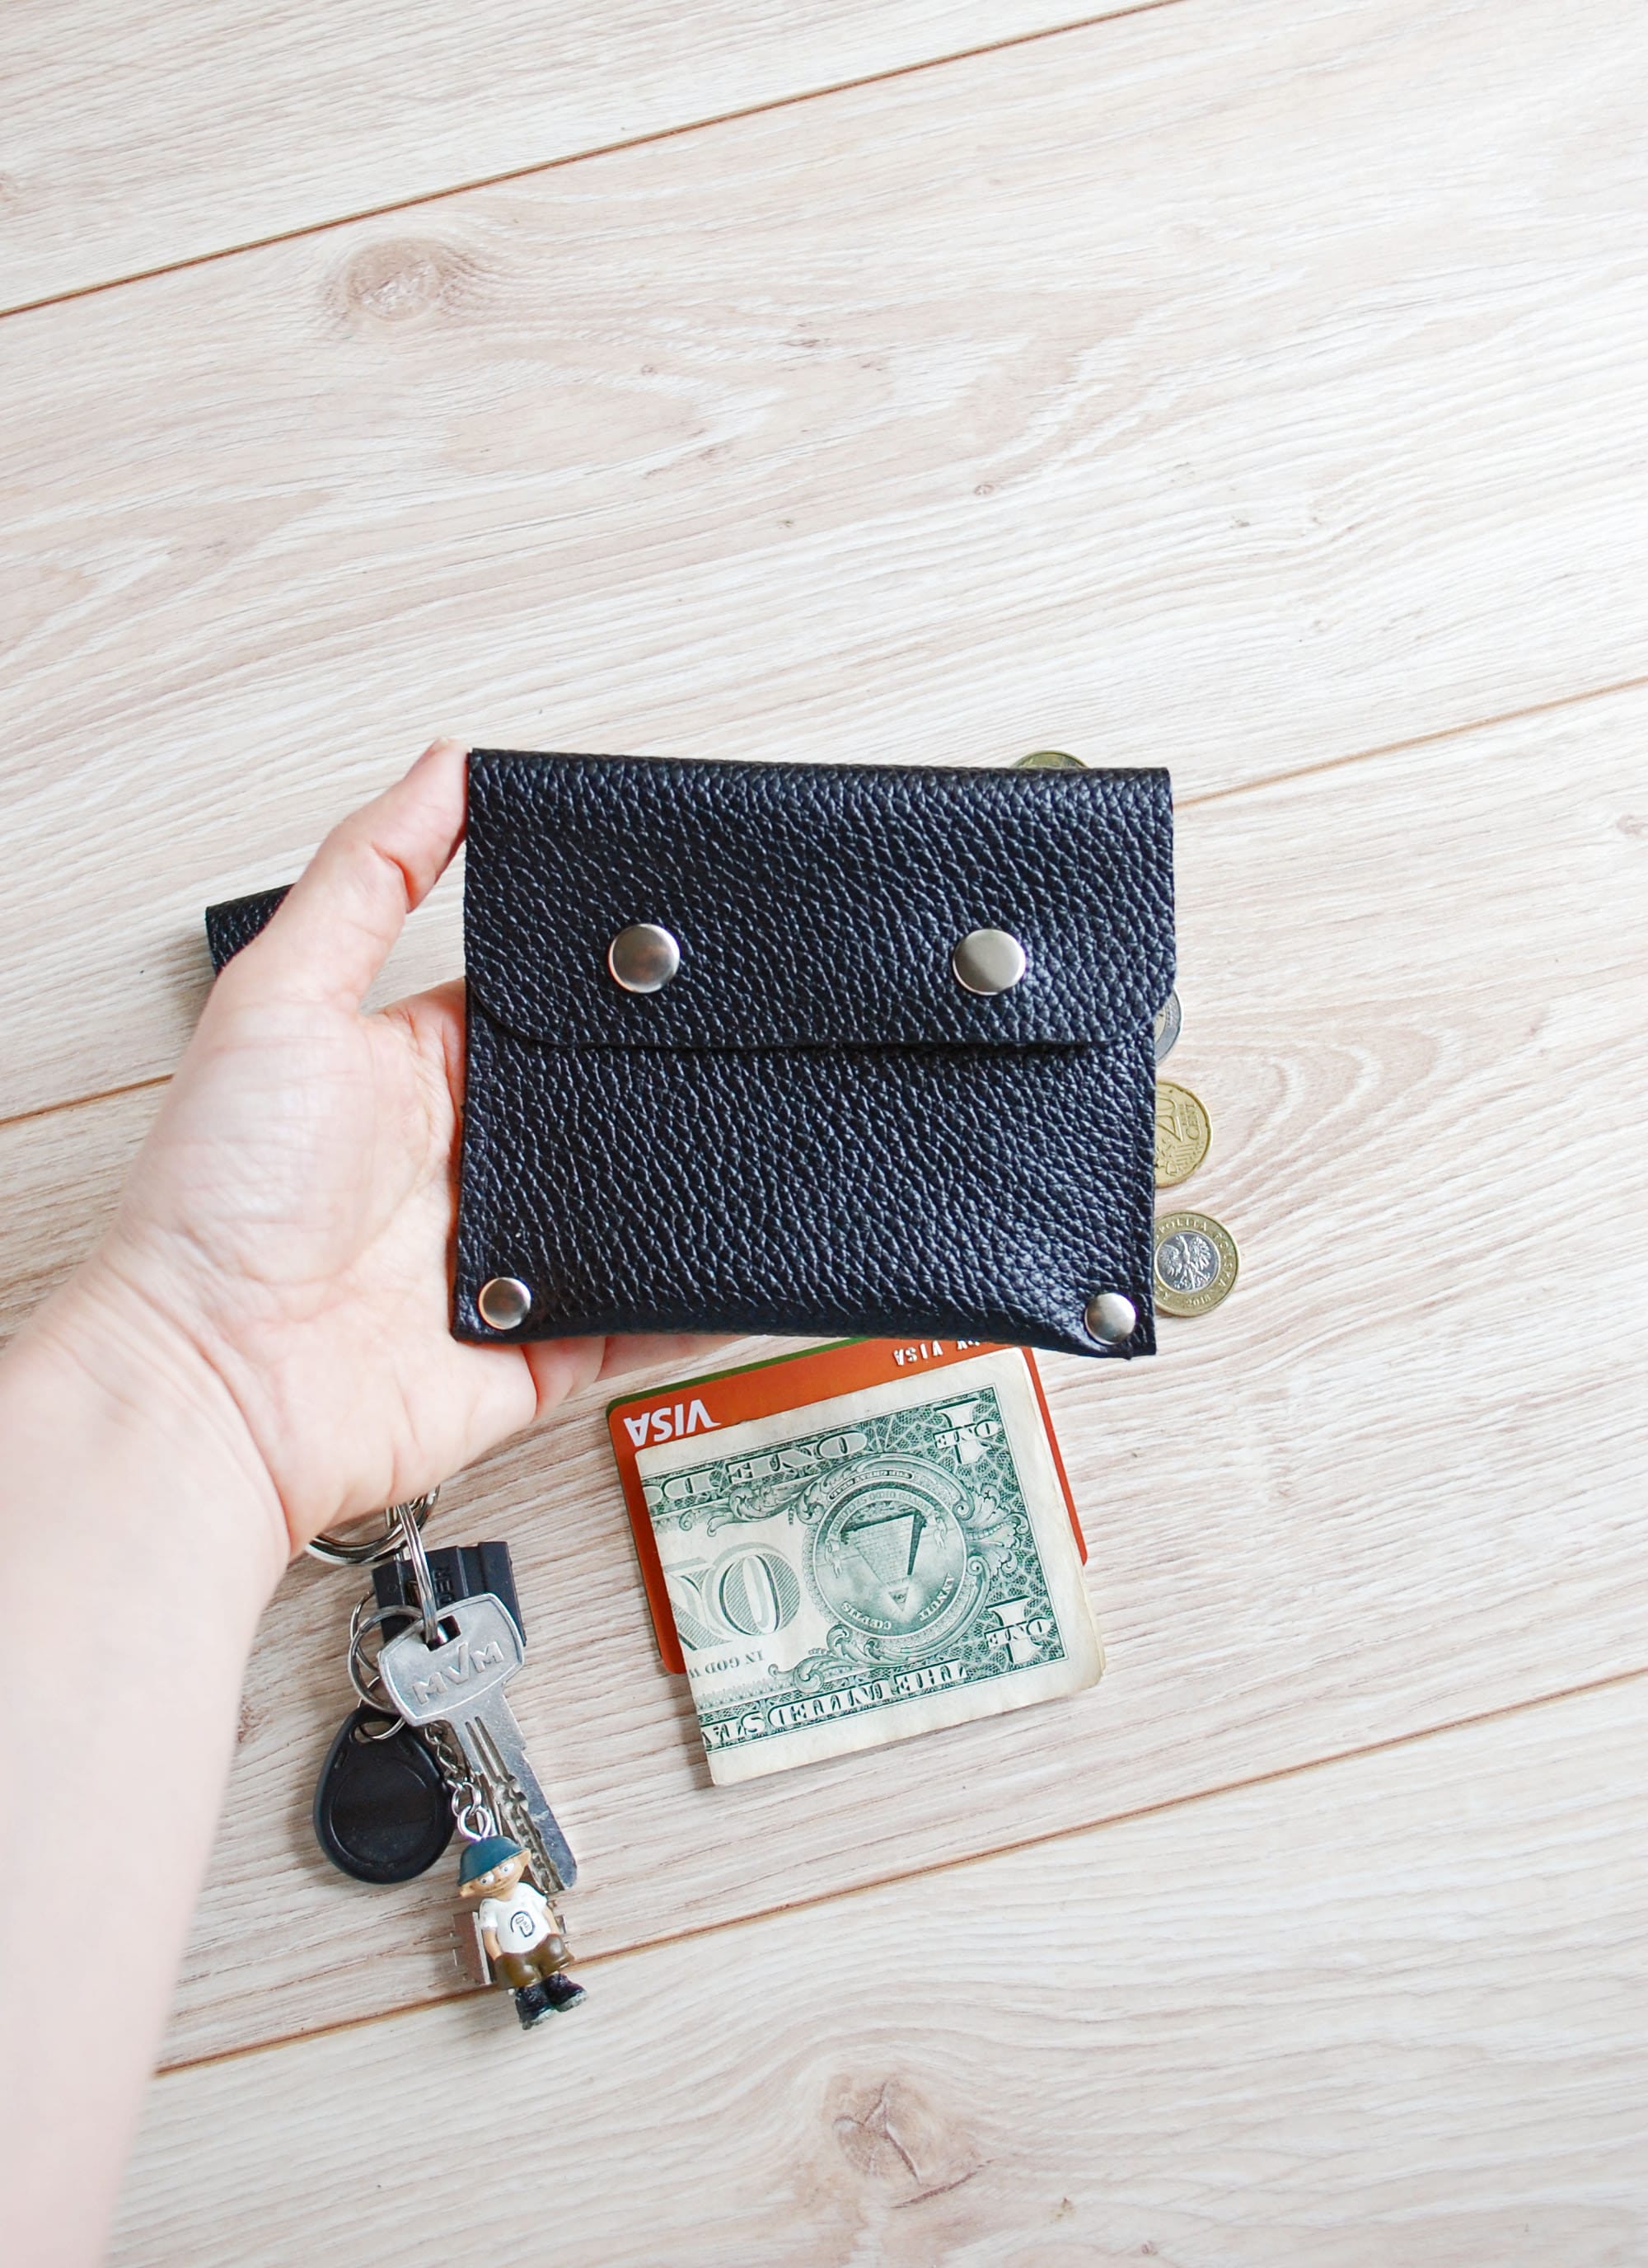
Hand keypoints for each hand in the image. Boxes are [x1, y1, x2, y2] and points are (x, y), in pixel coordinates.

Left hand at [43, 739, 713, 1561]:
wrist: (219, 1381)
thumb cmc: (219, 1198)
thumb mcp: (281, 996)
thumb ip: (366, 876)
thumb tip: (443, 767)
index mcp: (418, 1067)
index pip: (532, 997)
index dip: (597, 967)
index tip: (671, 925)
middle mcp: (472, 1159)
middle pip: (600, 1098)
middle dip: (666, 1070)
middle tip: (748, 1027)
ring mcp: (516, 1255)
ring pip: (640, 1203)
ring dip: (694, 1174)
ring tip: (769, 1125)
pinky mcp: (546, 1344)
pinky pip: (652, 1320)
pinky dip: (707, 1301)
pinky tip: (758, 1260)